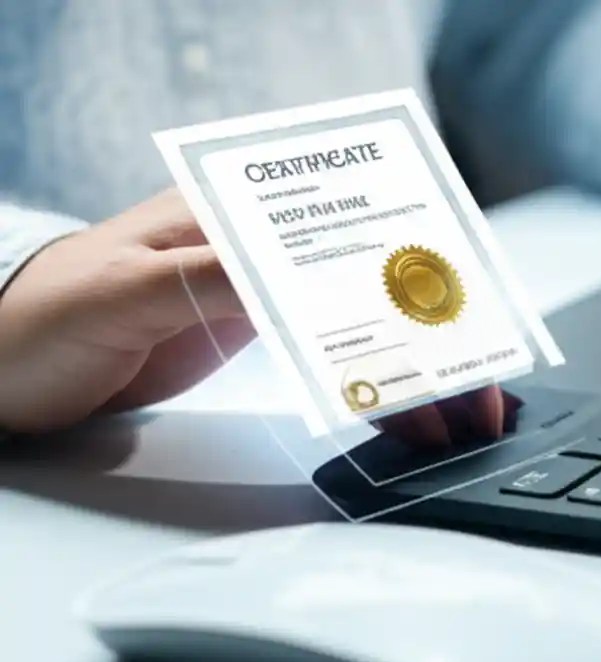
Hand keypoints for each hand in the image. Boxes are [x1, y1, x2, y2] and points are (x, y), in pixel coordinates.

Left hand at [0, 189, 511, 439]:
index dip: (416, 293)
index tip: (458, 342)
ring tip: (455, 424)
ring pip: (367, 324)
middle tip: (477, 405)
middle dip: (437, 346)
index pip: (353, 243)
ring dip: (417, 374)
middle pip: (376, 287)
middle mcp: (260, 245)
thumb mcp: (119, 293)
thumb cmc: (36, 320)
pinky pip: (339, 352)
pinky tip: (403, 413)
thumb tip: (304, 274)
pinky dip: (377, 385)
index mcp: (231, 218)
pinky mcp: (258, 328)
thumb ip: (212, 278)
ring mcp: (264, 288)